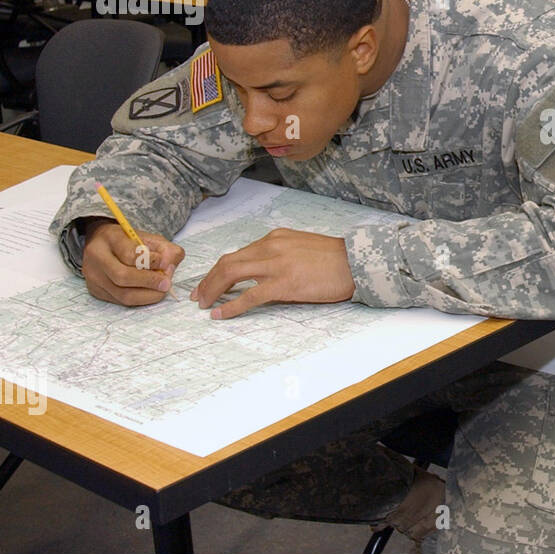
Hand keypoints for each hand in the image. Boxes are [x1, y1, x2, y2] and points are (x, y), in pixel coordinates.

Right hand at [82, 220, 184, 306]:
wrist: (102, 244)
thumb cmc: (129, 242)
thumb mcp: (149, 238)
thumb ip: (165, 249)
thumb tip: (169, 267)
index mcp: (110, 238)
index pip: (130, 254)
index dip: (151, 262)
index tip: (166, 264)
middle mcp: (97, 257)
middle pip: (122, 276)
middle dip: (149, 282)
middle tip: (166, 283)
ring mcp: (93, 277)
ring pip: (122, 294)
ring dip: (147, 294)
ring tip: (161, 289)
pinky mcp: (96, 291)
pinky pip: (121, 301)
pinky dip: (140, 299)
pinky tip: (149, 292)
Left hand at [193, 228, 354, 319]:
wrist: (357, 263)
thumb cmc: (334, 260)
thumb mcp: (301, 249)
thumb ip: (279, 257)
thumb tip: (260, 277)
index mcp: (275, 238)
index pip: (238, 254)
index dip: (218, 270)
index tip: (208, 282)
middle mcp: (271, 247)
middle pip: (227, 262)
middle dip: (208, 280)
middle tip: (197, 296)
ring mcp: (276, 265)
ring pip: (231, 274)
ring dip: (212, 291)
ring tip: (204, 305)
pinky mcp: (284, 283)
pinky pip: (249, 296)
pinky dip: (231, 306)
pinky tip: (220, 315)